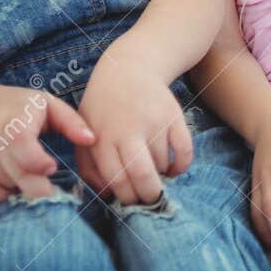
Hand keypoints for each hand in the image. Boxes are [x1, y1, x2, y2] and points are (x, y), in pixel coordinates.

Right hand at [0, 85, 95, 202]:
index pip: (21, 142)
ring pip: (2, 183)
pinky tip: (7, 180)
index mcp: (12, 116)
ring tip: (24, 172)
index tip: (51, 167)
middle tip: (48, 188)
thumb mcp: (45, 104)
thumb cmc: (16, 107)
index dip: (37, 161)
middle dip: (36, 186)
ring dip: (19, 186)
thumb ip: (71, 121)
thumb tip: (91, 139)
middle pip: (15, 172)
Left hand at [75, 52, 191, 204]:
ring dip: (160, 176)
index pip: (117, 180)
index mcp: (102, 138)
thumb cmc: (103, 108)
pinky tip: (172, 168)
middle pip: (143, 176)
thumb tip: (107, 195)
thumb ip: (89, 166)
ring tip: (153, 170)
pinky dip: (181, 167)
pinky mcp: (174, 116)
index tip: (130, 200)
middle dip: (148, 196)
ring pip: (163, 165)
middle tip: (148, 198)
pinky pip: (185, 152)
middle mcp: (128, 130)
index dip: (126, 198)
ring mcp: (153, 122)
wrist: (128, 70)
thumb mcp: (85, 133)